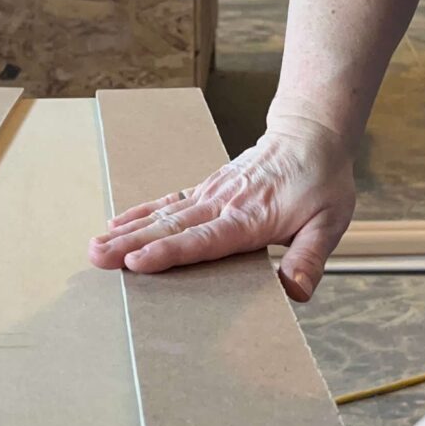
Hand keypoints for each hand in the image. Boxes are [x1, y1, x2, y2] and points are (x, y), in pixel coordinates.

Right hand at [89, 113, 356, 299]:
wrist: (311, 133)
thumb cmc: (322, 180)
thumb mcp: (329, 222)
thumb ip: (309, 257)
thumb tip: (295, 292)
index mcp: (250, 218)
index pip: (204, 239)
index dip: (169, 252)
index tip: (137, 261)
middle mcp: (223, 204)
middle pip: (172, 227)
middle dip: (132, 244)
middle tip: (97, 258)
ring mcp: (211, 194)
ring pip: (163, 214)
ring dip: (127, 231)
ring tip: (95, 245)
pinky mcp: (206, 189)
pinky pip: (168, 202)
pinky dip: (141, 212)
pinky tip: (117, 223)